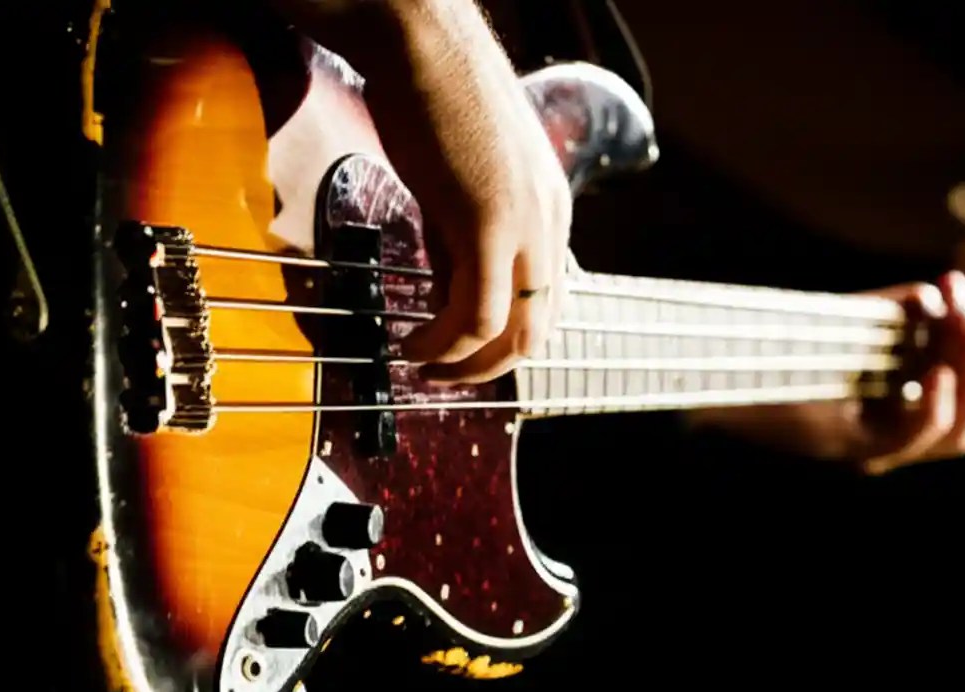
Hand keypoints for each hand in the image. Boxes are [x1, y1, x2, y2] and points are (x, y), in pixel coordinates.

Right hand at [286, 0, 572, 383]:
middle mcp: (549, 220)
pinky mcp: (486, 219)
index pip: (547, 301)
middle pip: (541, 328)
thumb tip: (445, 291)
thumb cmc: (432, 98)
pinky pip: (477, 312)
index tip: (463, 355)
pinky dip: (446, 345)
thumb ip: (461, 239)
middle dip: (492, 368)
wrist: (421, 40)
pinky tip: (415, 344)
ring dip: (466, 365)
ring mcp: (523, 221)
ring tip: (424, 366)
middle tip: (445, 378)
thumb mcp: (459, 182)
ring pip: (514, 330)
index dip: (506, 342)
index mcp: (549, 208)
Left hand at [688, 271, 964, 474]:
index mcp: (895, 409)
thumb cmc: (773, 348)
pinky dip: (932, 408)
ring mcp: (873, 448)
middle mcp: (890, 436)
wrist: (718, 367)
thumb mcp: (846, 325)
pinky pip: (911, 439)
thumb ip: (893, 312)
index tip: (956, 287)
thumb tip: (936, 294)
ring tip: (960, 328)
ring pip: (955, 432)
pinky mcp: (849, 448)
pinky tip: (934, 372)